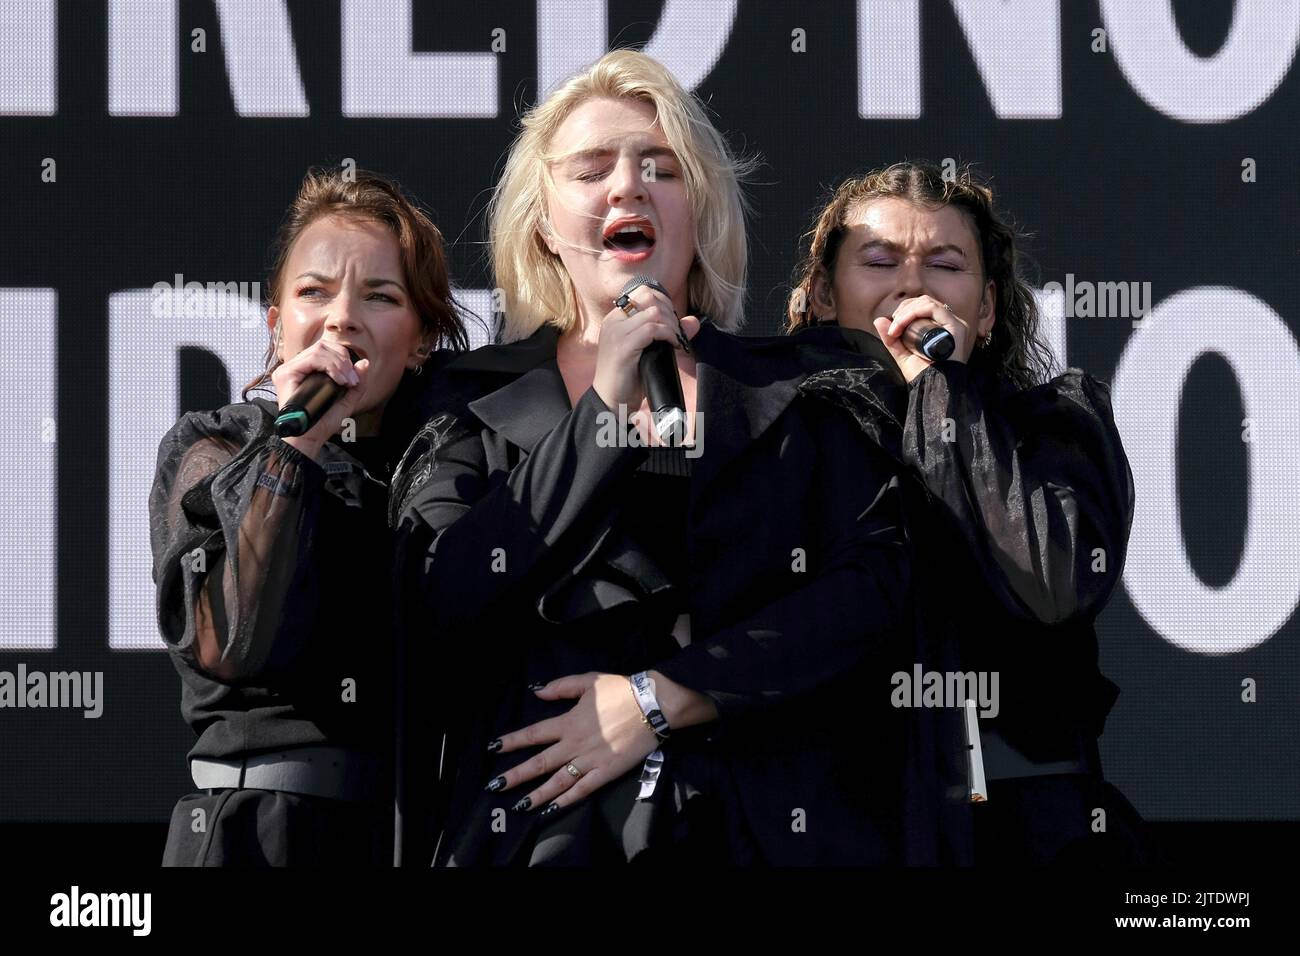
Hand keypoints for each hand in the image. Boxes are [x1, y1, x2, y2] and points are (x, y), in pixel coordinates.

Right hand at [271, 338, 369, 458]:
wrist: (310, 437)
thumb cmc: (324, 421)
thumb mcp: (347, 400)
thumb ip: (358, 382)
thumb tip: (365, 362)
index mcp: (308, 370)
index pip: (326, 348)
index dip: (343, 356)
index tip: (353, 378)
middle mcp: (297, 367)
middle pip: (322, 345)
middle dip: (343, 359)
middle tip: (351, 380)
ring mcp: (289, 369)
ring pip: (318, 350)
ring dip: (338, 364)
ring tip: (345, 382)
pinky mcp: (285, 374)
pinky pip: (311, 358)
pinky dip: (330, 366)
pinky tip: (338, 381)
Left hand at [486, 673, 659, 814]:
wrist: (653, 705)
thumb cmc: (621, 691)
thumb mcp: (589, 681)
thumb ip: (561, 687)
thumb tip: (536, 691)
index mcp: (569, 722)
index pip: (534, 734)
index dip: (512, 741)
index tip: (493, 748)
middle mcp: (575, 744)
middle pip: (540, 763)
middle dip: (516, 775)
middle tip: (495, 786)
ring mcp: (590, 760)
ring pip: (557, 781)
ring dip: (536, 794)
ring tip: (519, 805)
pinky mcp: (606, 772)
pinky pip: (582, 790)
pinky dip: (566, 800)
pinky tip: (552, 809)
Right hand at [592, 285, 699, 411]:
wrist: (611, 402)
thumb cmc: (629, 378)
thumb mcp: (649, 350)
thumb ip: (668, 332)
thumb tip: (694, 321)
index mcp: (616, 318)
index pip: (643, 292)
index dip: (664, 302)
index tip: (673, 321)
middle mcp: (613, 321)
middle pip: (648, 297)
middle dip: (670, 312)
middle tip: (676, 332)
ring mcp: (616, 333)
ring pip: (653, 312)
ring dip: (671, 324)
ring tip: (676, 340)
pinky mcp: (623, 346)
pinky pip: (652, 330)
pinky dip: (668, 335)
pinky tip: (673, 346)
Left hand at [872, 294, 973, 384]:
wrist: (932, 387)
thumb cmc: (922, 374)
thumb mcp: (902, 354)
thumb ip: (891, 339)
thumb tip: (878, 319)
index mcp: (939, 328)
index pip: (920, 308)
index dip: (903, 312)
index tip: (892, 329)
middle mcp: (948, 324)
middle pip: (923, 302)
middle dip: (902, 310)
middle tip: (893, 329)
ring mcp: (953, 324)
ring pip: (927, 302)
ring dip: (905, 312)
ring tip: (896, 329)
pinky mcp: (956, 326)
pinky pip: (933, 308)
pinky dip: (913, 312)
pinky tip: (902, 323)